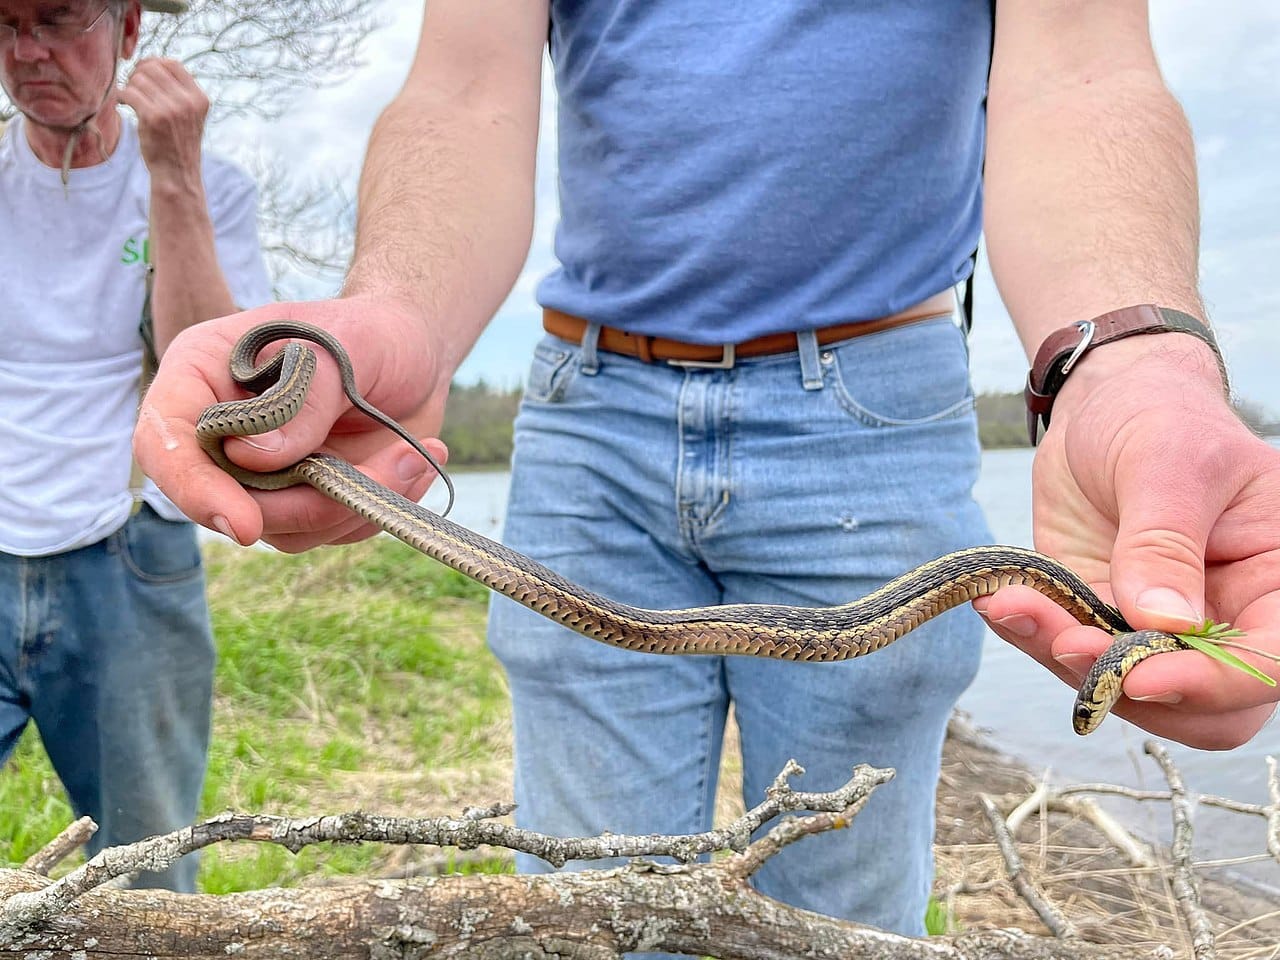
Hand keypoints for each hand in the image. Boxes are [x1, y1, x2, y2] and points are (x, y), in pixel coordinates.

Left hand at [117, 58, 207, 180]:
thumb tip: (152, 64)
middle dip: (138, 73)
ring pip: (139, 79)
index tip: (143, 74)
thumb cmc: (179, 144)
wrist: (178, 174)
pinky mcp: (152, 118)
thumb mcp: (190, 116)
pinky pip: (128, 92)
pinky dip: (121, 96)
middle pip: (153, 68)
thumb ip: (180, 92)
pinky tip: (123, 105)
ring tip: (129, 99)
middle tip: (133, 87)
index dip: (154, 64)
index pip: (173, 64)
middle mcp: (188, 101)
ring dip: (129, 86)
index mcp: (200, 98)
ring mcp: (171, 109)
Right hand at [133, 297, 450, 550]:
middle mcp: (221, 433)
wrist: (415, 352)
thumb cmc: (370, 331)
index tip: (243, 524)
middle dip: (309, 503)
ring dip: (354, 503)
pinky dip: (377, 507)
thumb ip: (304, 396)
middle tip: (385, 469)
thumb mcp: (347, 344)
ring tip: (410, 453)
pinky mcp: (306, 500)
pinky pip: (330, 530)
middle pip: (227, 503)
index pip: (165, 442)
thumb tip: (255, 457)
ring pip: (285, 527)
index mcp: (202, 375)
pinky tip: (412, 463)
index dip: (194, 488)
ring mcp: (262, 475)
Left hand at [975, 335, 1279, 747]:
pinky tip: (1000, 603)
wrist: (1107, 405)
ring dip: (1066, 662)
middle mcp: (1228, 617)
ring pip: (1127, 690)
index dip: (1212, 683)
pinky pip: (1069, 650)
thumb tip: (1163, 622)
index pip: (1269, 662)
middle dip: (1130, 688)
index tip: (1142, 675)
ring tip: (1015, 608)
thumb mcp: (1169, 462)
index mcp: (1276, 580)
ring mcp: (1159, 627)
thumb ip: (1166, 540)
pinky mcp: (1098, 618)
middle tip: (1067, 642)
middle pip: (1204, 708)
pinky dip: (1032, 636)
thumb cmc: (1161, 417)